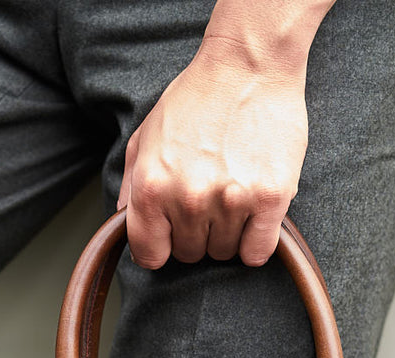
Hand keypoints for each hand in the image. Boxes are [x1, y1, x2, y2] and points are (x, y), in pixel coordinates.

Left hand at [117, 35, 309, 269]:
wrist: (248, 65)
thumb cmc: (195, 98)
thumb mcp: (147, 136)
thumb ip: (131, 184)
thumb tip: (123, 223)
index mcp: (152, 186)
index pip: (150, 255)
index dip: (161, 248)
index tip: (171, 237)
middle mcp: (188, 198)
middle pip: (190, 254)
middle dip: (195, 234)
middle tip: (206, 200)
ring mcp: (231, 200)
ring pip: (224, 253)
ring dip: (227, 234)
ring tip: (230, 195)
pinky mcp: (270, 198)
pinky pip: (258, 252)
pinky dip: (256, 242)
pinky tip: (254, 217)